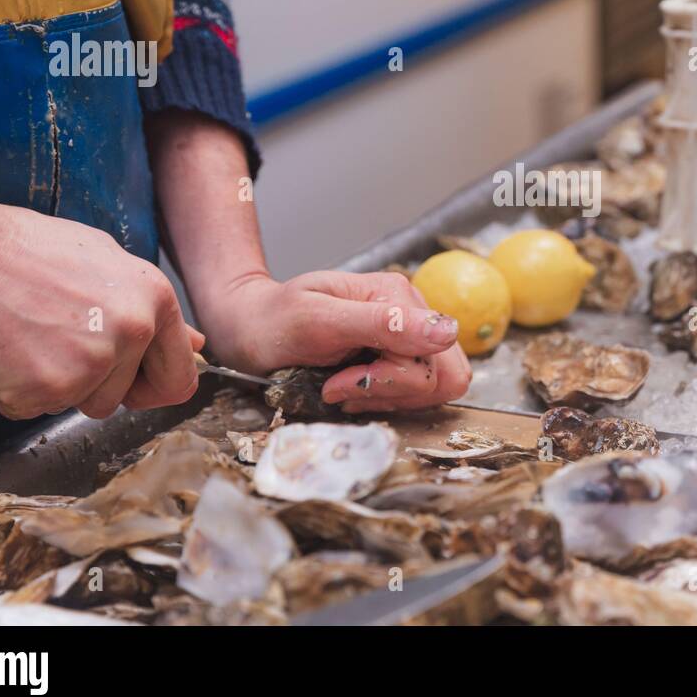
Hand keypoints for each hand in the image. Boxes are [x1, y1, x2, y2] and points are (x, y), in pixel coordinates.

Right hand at [0, 196, 202, 419]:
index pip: (181, 375)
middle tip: (63, 350)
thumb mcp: (107, 264)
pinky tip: (6, 350)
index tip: (130, 380)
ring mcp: (92, 362)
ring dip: (57, 385)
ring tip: (32, 337)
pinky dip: (16, 391)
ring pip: (84, 405)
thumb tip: (195, 343)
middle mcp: (134, 331)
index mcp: (155, 299)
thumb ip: (151, 309)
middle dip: (103, 389)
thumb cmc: (24, 251)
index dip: (152, 385)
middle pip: (130, 398)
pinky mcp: (47, 386)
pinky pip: (37, 409)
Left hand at [195, 270, 471, 412]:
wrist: (248, 328)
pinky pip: (414, 394)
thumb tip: (448, 332)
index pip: (433, 360)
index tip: (337, 382)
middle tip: (342, 388)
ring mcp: (406, 337)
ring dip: (385, 397)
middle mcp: (411, 314)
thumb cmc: (273, 321)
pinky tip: (347, 389)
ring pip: (432, 390)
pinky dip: (380, 399)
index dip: (388, 381)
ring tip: (340, 387)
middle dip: (393, 391)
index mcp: (398, 297)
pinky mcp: (396, 357)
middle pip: (444, 376)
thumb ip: (384, 324)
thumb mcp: (319, 319)